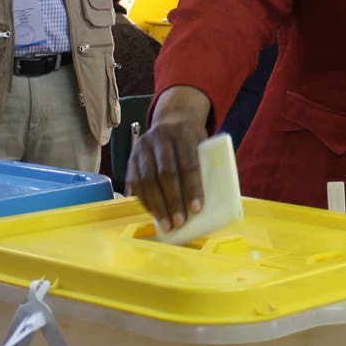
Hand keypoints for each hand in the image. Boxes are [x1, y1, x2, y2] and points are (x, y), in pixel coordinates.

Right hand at [126, 86, 210, 231]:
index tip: (197, 209)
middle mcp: (159, 137)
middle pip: (166, 173)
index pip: (188, 163)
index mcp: (183, 132)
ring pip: (147, 180)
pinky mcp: (131, 159)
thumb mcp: (203, 143)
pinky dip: (145, 201)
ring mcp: (142, 147)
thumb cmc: (192, 140)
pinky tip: (155, 215)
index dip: (192, 187)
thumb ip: (206, 164)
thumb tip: (214, 201)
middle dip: (173, 200)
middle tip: (180, 221)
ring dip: (158, 205)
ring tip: (167, 224)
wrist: (171, 121)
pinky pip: (134, 183)